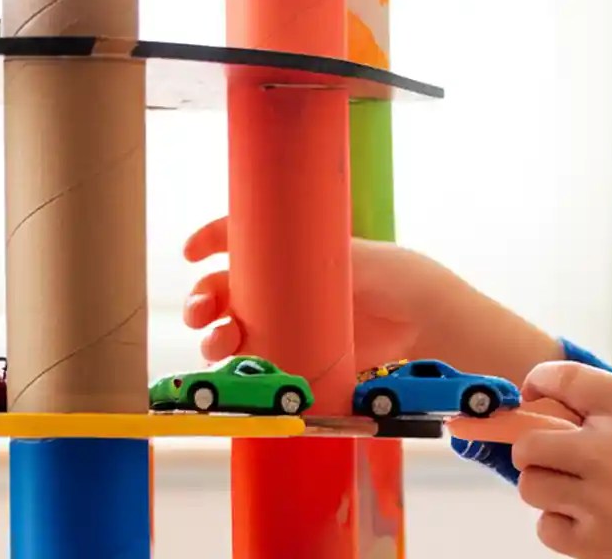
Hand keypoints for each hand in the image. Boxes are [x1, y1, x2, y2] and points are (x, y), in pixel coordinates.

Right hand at [181, 216, 561, 380]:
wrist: (419, 320)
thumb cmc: (387, 273)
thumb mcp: (350, 253)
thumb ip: (317, 251)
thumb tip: (279, 243)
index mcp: (282, 254)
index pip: (234, 240)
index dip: (207, 241)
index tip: (191, 252)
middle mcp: (274, 290)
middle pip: (220, 292)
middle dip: (200, 302)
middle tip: (200, 314)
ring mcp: (281, 325)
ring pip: (229, 331)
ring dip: (214, 338)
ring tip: (221, 346)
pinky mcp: (294, 358)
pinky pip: (257, 365)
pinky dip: (241, 370)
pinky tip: (243, 371)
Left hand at [512, 361, 611, 557]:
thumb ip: (587, 396)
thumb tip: (526, 395)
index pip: (563, 377)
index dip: (537, 382)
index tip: (534, 396)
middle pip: (527, 444)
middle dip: (534, 451)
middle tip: (557, 459)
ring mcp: (603, 499)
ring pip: (530, 486)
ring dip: (547, 489)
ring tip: (578, 490)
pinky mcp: (597, 542)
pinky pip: (545, 528)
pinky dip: (560, 525)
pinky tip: (588, 517)